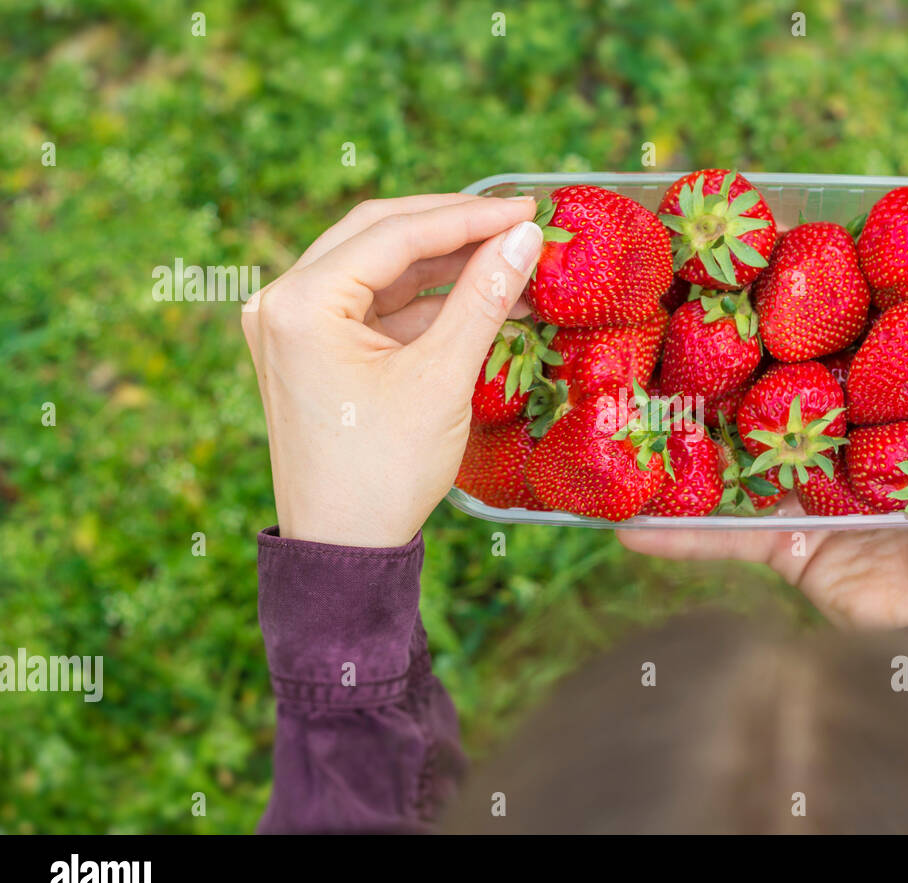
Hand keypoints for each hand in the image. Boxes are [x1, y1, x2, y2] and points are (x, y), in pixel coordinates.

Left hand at [241, 194, 542, 546]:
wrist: (344, 550)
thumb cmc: (384, 471)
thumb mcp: (442, 379)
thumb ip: (483, 298)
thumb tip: (524, 239)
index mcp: (300, 303)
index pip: (394, 234)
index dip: (469, 217)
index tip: (527, 209)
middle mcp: (282, 302)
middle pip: (378, 236)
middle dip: (452, 229)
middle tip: (517, 224)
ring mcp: (292, 327)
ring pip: (378, 269)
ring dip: (443, 266)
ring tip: (510, 262)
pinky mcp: (310, 351)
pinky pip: (373, 307)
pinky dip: (424, 303)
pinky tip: (479, 300)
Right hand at [618, 317, 907, 629]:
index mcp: (896, 428)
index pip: (852, 366)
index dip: (820, 327)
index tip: (776, 280)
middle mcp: (847, 455)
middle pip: (785, 405)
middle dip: (738, 374)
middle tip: (681, 332)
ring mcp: (811, 501)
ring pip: (744, 463)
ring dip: (692, 446)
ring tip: (635, 415)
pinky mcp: (787, 548)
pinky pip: (728, 537)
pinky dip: (681, 538)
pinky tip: (630, 527)